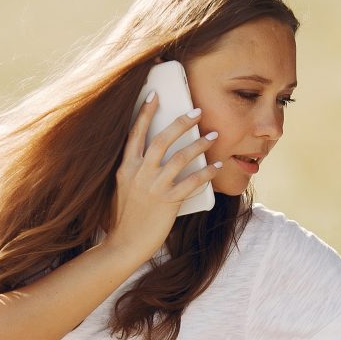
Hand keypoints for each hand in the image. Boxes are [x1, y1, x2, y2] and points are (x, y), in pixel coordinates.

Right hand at [107, 94, 219, 260]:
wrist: (124, 244)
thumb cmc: (123, 219)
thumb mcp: (122, 189)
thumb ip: (135, 171)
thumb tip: (153, 158)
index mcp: (125, 168)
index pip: (135, 133)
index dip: (146, 112)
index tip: (155, 94)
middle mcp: (139, 173)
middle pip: (162, 139)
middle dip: (182, 122)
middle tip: (197, 111)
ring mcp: (154, 187)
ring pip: (180, 158)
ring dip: (200, 144)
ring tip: (213, 136)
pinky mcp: (168, 202)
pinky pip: (192, 183)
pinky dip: (207, 173)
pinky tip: (218, 166)